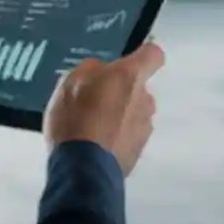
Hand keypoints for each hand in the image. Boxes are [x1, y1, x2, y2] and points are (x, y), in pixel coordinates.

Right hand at [44, 43, 165, 176]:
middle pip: (139, 88)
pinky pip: (128, 136)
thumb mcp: (69, 82)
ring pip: (134, 113)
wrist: (82, 169)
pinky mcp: (138, 152)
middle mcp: (145, 99)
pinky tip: (95, 145)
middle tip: (94, 101)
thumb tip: (102, 72)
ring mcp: (144, 127)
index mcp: (130, 77)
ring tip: (91, 127)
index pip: (153, 54)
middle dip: (121, 92)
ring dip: (119, 116)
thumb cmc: (75, 118)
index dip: (143, 54)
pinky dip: (116, 137)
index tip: (129, 59)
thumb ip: (91, 71)